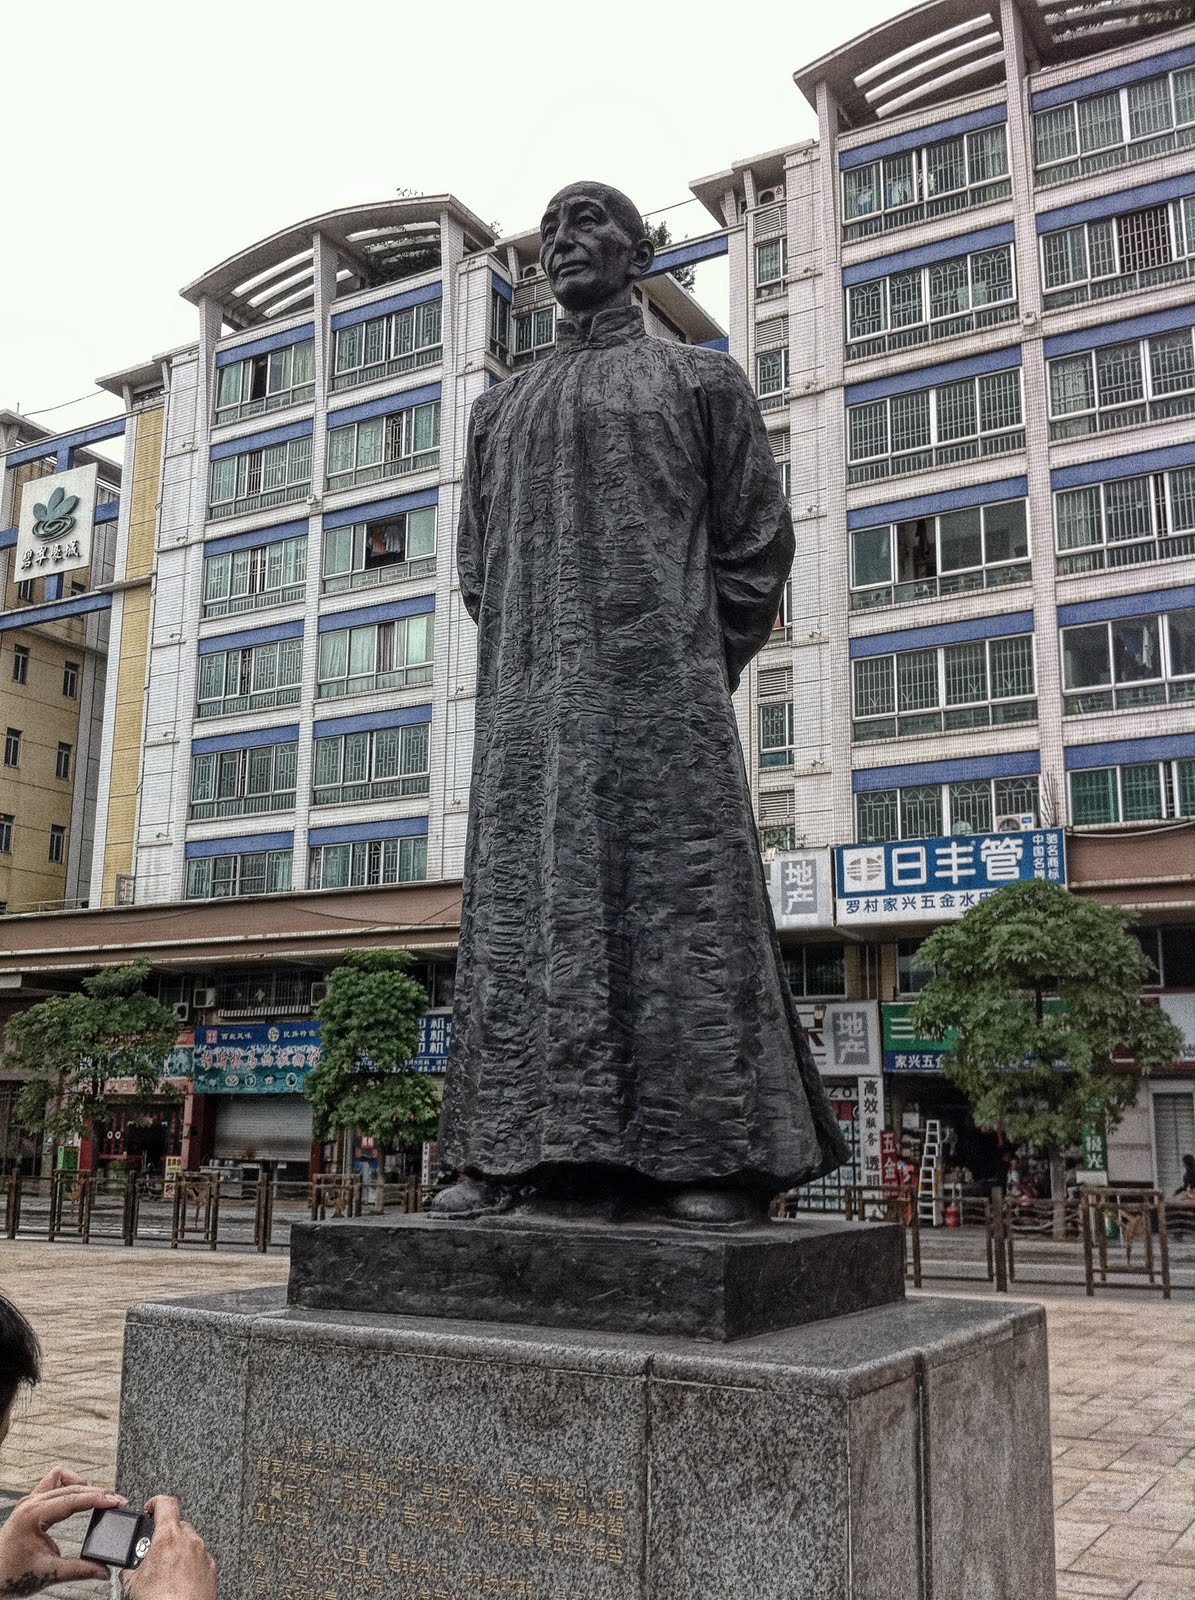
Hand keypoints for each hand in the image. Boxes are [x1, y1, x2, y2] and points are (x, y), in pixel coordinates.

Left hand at [0, 1466, 124, 1593]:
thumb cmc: (11, 1576)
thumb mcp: (49, 1573)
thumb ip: (80, 1569)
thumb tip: (104, 1569)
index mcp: (33, 1515)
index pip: (73, 1498)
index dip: (99, 1499)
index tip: (117, 1501)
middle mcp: (30, 1503)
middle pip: (72, 1487)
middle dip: (96, 1493)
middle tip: (116, 1502)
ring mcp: (29, 1501)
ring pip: (61, 1478)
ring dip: (81, 1485)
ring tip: (98, 1497)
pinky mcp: (30, 1505)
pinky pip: (52, 1483)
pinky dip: (68, 1485)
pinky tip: (78, 1495)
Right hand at [121, 1496, 214, 1599]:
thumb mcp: (133, 1585)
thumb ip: (131, 1570)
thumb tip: (129, 1571)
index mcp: (169, 1537)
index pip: (166, 1503)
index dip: (156, 1502)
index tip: (151, 1507)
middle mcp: (190, 1541)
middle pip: (178, 1526)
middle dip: (166, 1536)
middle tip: (154, 1552)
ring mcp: (203, 1554)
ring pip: (189, 1542)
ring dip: (178, 1550)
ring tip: (165, 1570)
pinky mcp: (211, 1568)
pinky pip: (199, 1558)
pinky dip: (189, 1563)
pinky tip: (179, 1579)